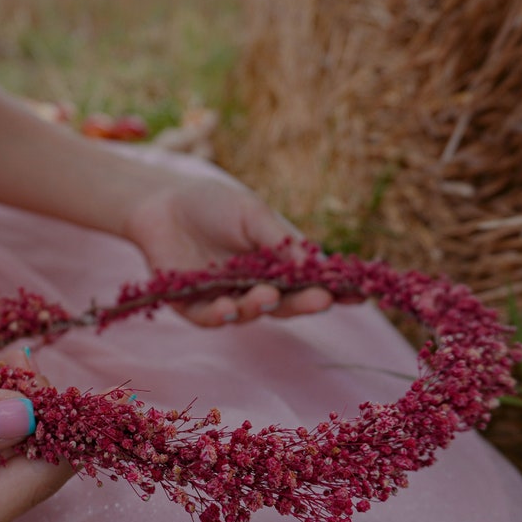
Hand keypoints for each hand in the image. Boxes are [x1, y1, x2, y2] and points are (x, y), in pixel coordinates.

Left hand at [122, 174, 333, 326]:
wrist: (162, 203)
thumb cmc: (214, 205)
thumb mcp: (253, 215)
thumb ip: (281, 241)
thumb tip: (316, 264)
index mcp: (277, 266)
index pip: (310, 284)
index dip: (334, 291)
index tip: (359, 295)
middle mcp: (256, 287)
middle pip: (286, 304)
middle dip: (304, 304)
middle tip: (321, 300)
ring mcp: (227, 299)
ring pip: (250, 313)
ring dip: (260, 306)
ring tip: (266, 295)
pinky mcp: (194, 307)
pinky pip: (211, 318)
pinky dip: (221, 315)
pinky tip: (228, 307)